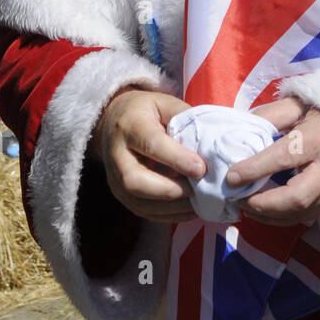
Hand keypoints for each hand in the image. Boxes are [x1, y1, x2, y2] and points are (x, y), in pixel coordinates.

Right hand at [91, 88, 205, 222]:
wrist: (112, 121)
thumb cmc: (146, 111)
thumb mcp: (165, 104)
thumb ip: (184, 120)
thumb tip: (206, 146)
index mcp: (130, 126)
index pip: (151, 145)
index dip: (177, 159)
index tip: (201, 169)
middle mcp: (117, 155)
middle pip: (136, 181)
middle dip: (170, 190)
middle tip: (197, 190)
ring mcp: (115, 178)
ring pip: (139, 202)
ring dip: (171, 207)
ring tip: (198, 203)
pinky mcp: (120, 194)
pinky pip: (143, 211)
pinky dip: (167, 215)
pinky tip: (188, 210)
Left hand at [226, 97, 319, 225]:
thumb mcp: (298, 104)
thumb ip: (269, 116)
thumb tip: (240, 134)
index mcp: (319, 137)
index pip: (284, 157)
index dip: (255, 169)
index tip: (231, 176)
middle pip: (296, 197)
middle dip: (262, 204)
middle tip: (237, 198)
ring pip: (301, 213)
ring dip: (268, 215)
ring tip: (245, 205)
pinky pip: (306, 217)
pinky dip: (281, 219)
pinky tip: (263, 211)